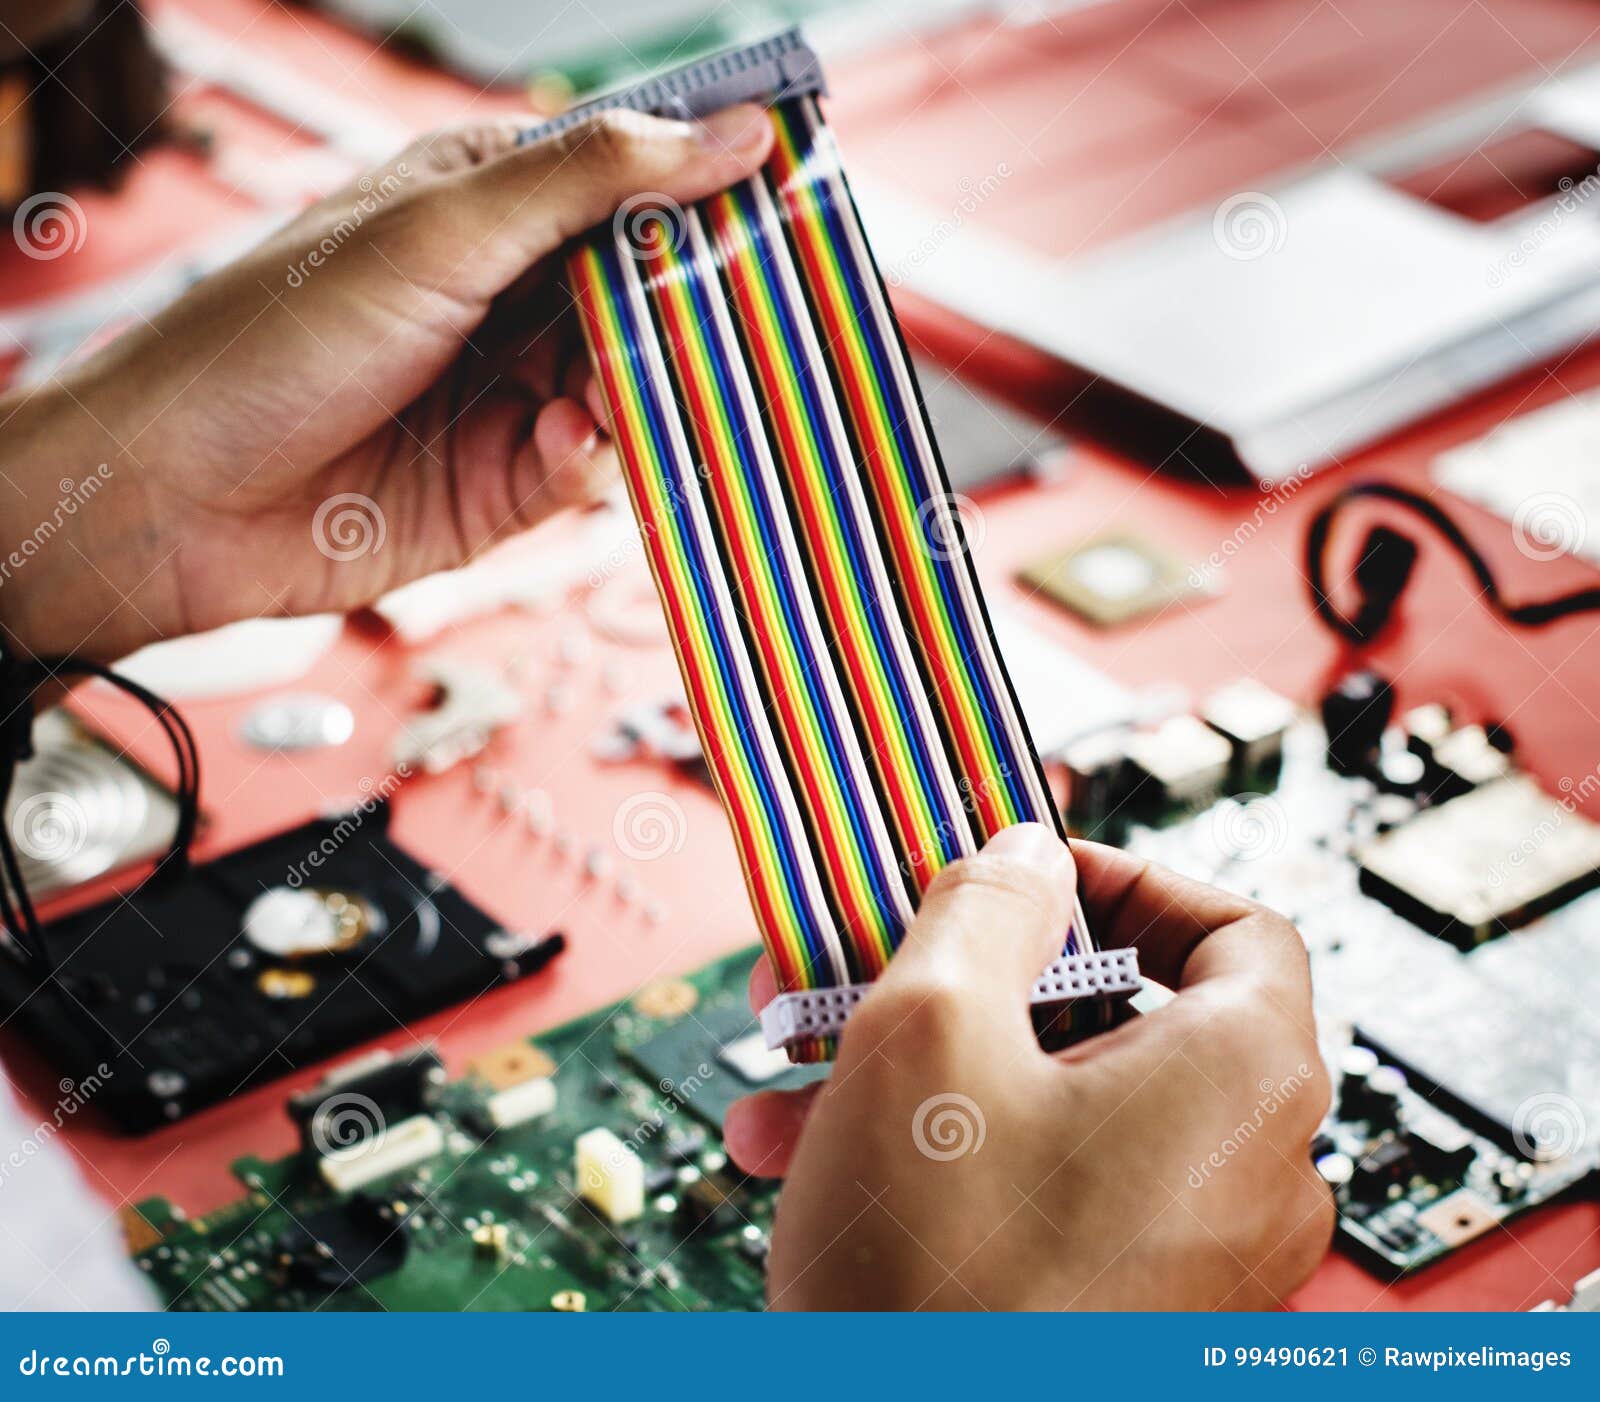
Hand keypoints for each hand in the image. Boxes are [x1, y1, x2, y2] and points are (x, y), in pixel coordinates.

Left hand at [0, 106, 772, 661]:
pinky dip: (591, 452)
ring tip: (617, 385)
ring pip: (636, 385)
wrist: (175, 499)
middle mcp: (512, 299)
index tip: (782, 195)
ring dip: (643, 388)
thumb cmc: (273, 336)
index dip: (708, 187)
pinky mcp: (508, 485)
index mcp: (492, 207)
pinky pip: (593, 464)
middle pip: (649, 291)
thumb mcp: (441, 231)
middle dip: (691, 303)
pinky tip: (559, 440)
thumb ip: (590, 181)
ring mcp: (512, 393)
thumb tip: (728, 130)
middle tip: (740, 311)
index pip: (633, 182)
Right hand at [725, 824, 1333, 1310]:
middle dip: (969, 982)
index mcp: (1240, 1084)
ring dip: (925, 1070)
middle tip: (883, 965)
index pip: (1236, 927)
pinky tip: (821, 1152)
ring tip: (806, 1074)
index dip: (1126, 882)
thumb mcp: (930, 1028)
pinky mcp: (1126, 1304)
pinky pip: (1043, 1182)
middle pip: (1117, 1016)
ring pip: (1056, 1103)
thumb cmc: (941, 1289)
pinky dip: (945, 1150)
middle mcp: (1241, 1172)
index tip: (1031, 877)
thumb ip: (986, 906)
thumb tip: (1026, 858)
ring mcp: (1188, 1251)